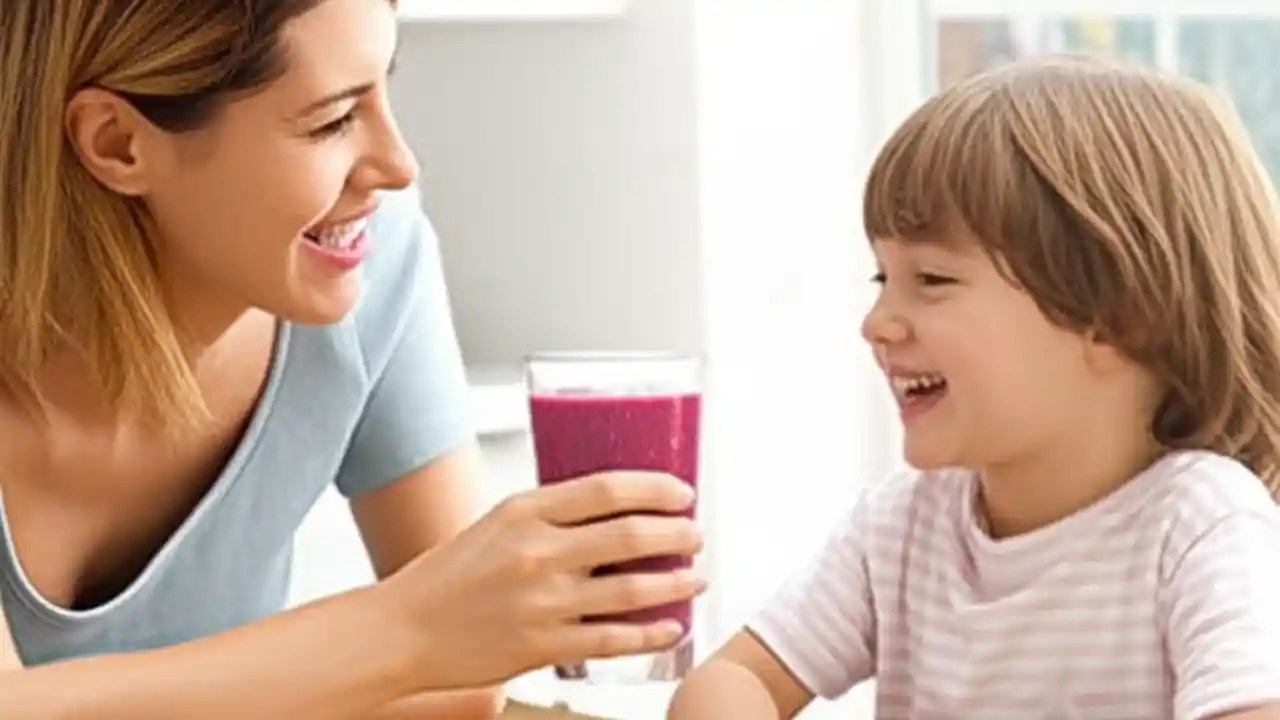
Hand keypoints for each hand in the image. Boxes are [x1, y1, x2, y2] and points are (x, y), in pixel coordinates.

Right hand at [378, 471, 704, 690]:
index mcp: (524, 511)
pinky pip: (613, 638)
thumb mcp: (495, 525)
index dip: (656, 489)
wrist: (403, 631)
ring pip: (632, 589)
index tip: (682, 494)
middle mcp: (537, 552)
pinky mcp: (543, 645)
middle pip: (629, 534)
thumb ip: (547, 517)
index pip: (607, 489)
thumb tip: (611, 511)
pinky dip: (651, 633)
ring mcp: (542, 601)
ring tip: (696, 578)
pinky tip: (671, 627)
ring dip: (675, 583)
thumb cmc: (448, 577)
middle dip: (676, 534)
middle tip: (695, 535)